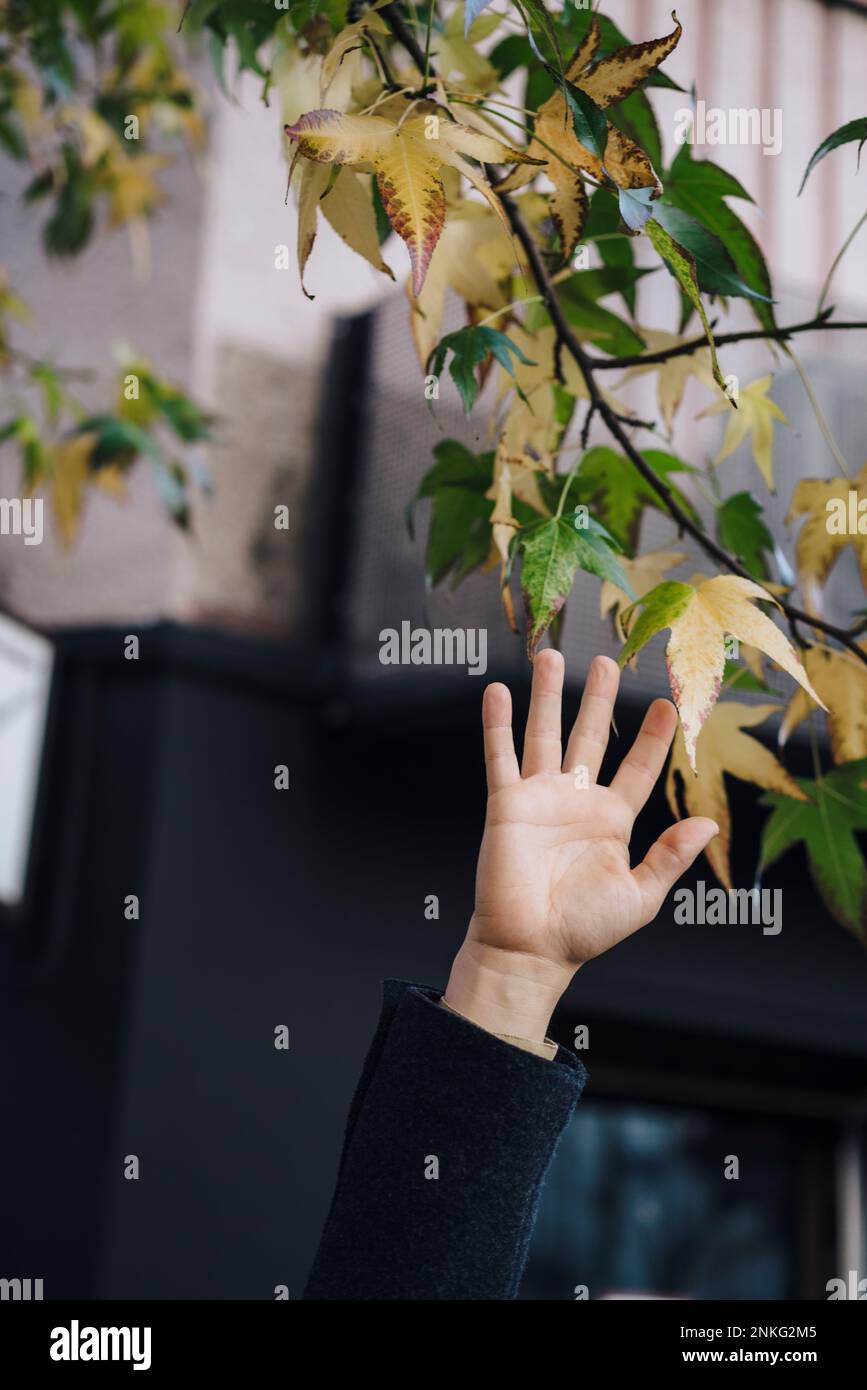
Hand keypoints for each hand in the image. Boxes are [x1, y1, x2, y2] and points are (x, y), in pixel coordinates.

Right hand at [443, 651, 718, 1042]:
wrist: (530, 949)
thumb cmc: (584, 930)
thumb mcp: (641, 897)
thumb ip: (670, 858)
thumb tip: (706, 824)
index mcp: (612, 820)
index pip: (637, 768)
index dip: (652, 738)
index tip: (668, 704)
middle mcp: (576, 801)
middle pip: (589, 737)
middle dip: (597, 699)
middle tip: (608, 662)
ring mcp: (540, 798)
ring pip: (545, 734)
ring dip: (548, 696)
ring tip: (551, 656)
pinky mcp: (507, 803)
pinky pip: (501, 756)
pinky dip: (498, 724)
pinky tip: (499, 692)